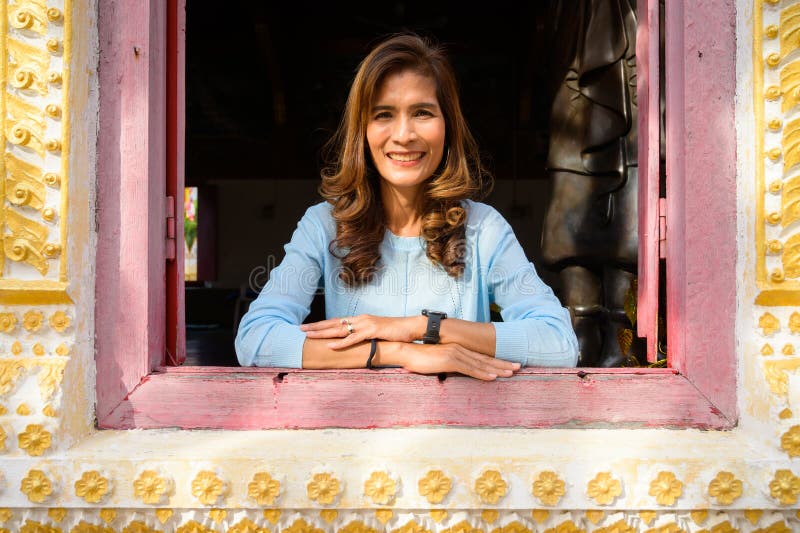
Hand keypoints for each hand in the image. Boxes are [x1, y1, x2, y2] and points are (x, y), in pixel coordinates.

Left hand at [300, 314, 423, 348]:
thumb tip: (355, 341)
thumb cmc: (395, 332)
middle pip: (334, 323)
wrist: (411, 327)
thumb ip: (365, 335)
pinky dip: (341, 343)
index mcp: (360, 319)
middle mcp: (360, 319)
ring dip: (323, 332)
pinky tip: (330, 346)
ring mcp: (366, 324)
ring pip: (339, 329)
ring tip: (309, 335)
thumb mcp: (376, 332)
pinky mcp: (372, 331)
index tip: (309, 327)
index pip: (337, 321)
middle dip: (316, 326)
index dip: (322, 324)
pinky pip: (353, 338)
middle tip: (301, 329)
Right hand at [394, 342, 519, 380]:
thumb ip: (448, 365)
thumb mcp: (437, 362)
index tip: (508, 365)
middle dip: (503, 364)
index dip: (495, 361)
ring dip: (497, 369)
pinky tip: (493, 377)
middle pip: (485, 359)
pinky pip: (470, 369)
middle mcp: (460, 349)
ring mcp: (456, 354)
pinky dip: (483, 373)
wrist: (406, 351)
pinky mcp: (450, 360)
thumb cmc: (419, 358)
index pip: (480, 357)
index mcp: (458, 350)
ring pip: (481, 364)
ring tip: (511, 373)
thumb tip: (454, 372)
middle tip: (518, 367)